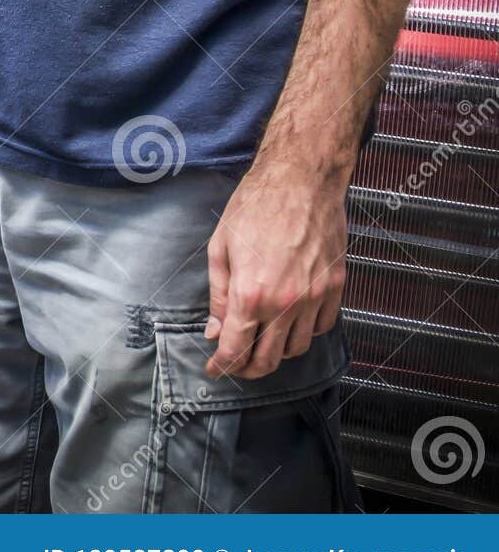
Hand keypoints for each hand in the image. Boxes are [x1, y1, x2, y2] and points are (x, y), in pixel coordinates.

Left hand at [204, 160, 347, 378]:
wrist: (301, 181)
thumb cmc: (255, 207)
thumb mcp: (221, 249)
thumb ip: (219, 296)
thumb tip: (216, 330)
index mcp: (251, 293)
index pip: (236, 348)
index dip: (223, 366)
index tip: (215, 370)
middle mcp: (286, 303)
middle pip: (269, 358)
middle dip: (249, 369)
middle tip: (237, 366)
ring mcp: (315, 297)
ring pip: (299, 348)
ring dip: (278, 353)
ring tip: (263, 343)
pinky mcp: (336, 287)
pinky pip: (323, 326)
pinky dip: (306, 333)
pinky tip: (292, 323)